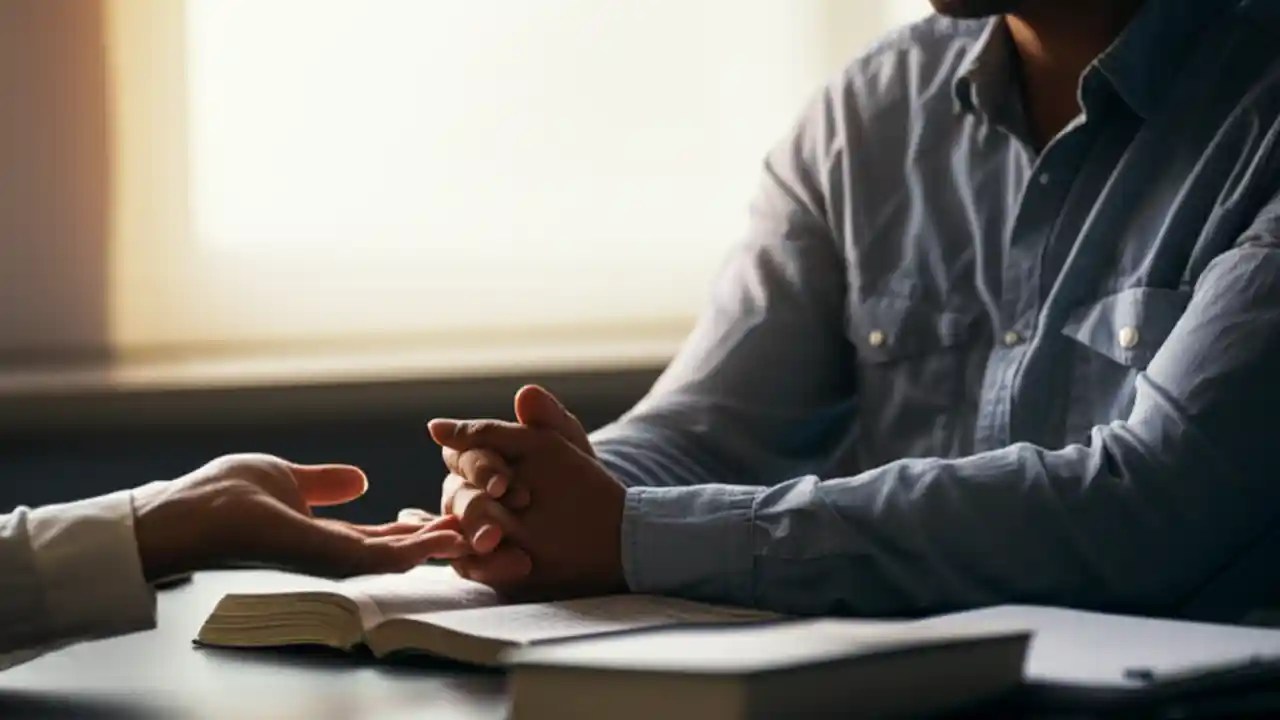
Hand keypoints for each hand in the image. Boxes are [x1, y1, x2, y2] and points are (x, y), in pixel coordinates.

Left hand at [132, 453, 468, 581]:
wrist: (187, 513)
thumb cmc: (220, 496)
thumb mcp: (286, 478)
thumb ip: (323, 484)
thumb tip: (360, 479)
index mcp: (324, 536)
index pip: (382, 539)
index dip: (419, 531)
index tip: (454, 520)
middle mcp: (329, 553)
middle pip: (396, 553)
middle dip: (438, 545)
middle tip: (482, 535)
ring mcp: (325, 557)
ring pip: (393, 560)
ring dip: (434, 550)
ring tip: (470, 536)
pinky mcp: (317, 554)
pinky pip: (374, 560)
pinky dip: (410, 553)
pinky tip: (438, 542)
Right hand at [428, 417, 626, 599]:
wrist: (608, 531)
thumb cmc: (580, 482)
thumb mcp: (568, 449)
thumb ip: (548, 420)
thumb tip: (523, 392)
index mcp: (482, 461)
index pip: (462, 456)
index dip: (480, 468)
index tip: (504, 484)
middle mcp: (470, 495)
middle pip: (455, 496)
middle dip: (478, 509)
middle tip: (506, 518)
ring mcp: (472, 531)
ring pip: (455, 535)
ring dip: (478, 538)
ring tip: (501, 544)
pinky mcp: (482, 565)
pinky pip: (470, 569)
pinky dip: (492, 567)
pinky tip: (519, 564)